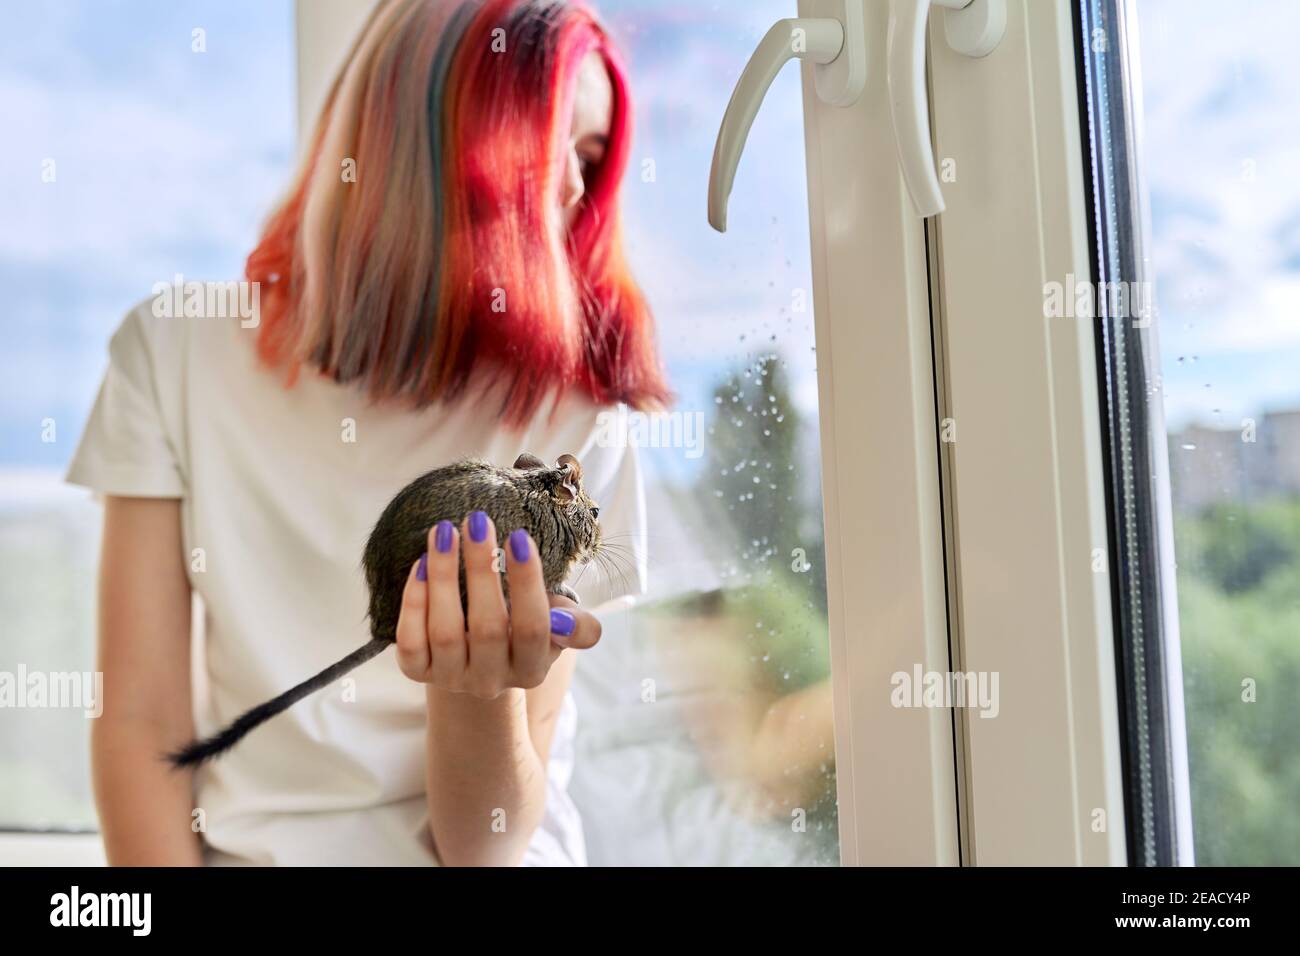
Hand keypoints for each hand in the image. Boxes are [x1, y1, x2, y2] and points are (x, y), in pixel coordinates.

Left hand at [393, 510, 600, 697]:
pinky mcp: (418, 671)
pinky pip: (410, 641)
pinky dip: (414, 601)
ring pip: (444, 632)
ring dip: (443, 576)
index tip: (518, 535)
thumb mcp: (562, 630)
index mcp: (531, 669)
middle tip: (477, 520)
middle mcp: (491, 680)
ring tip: (443, 531)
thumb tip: (563, 622)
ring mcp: (452, 677)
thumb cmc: (526, 631)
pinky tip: (421, 563)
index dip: (526, 584)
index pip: (533, 629)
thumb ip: (579, 628)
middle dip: (481, 570)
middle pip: (488, 628)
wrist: (482, 663)